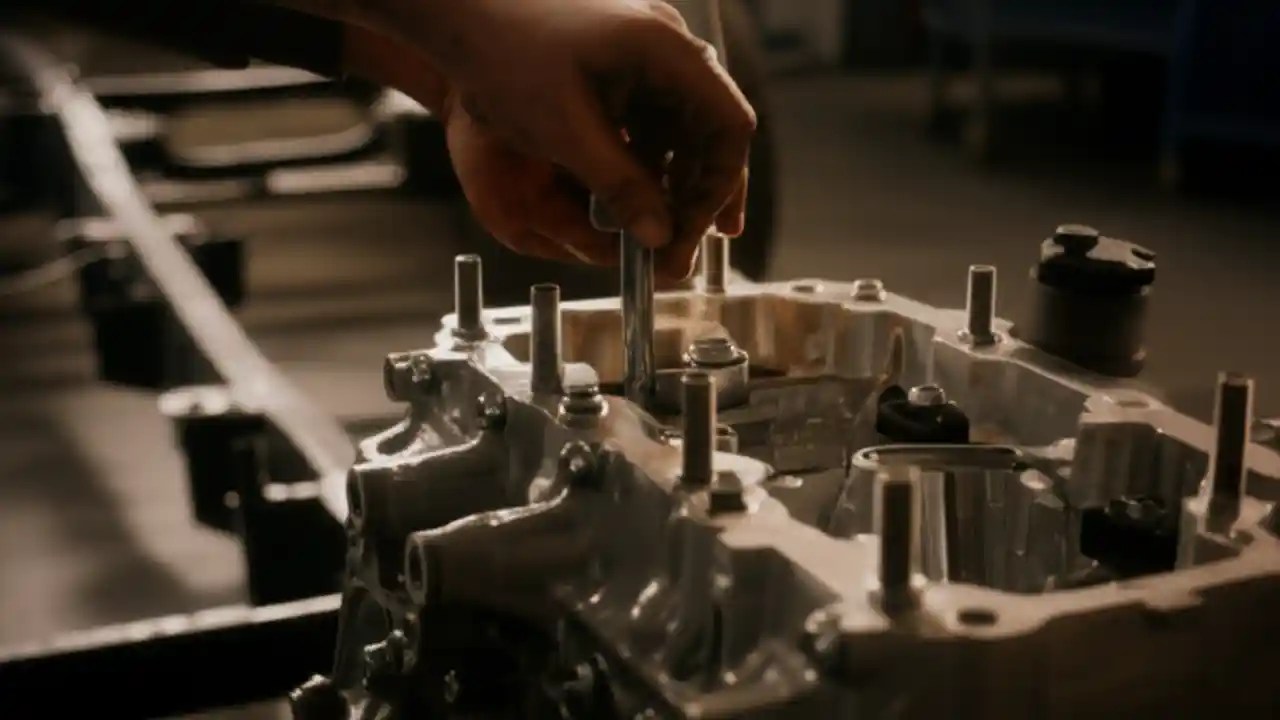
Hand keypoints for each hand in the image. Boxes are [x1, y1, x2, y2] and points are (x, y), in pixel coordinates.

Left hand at [355, 0, 755, 279]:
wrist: (457, 14)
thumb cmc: (505, 59)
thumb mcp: (567, 135)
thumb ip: (621, 189)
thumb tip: (661, 238)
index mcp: (664, 51)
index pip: (729, 126)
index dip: (721, 186)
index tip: (701, 233)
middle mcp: (665, 45)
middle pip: (712, 129)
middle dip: (701, 191)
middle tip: (687, 246)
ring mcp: (644, 51)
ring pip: (683, 128)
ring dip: (676, 181)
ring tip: (661, 232)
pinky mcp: (620, 63)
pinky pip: (653, 118)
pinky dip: (651, 161)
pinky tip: (636, 198)